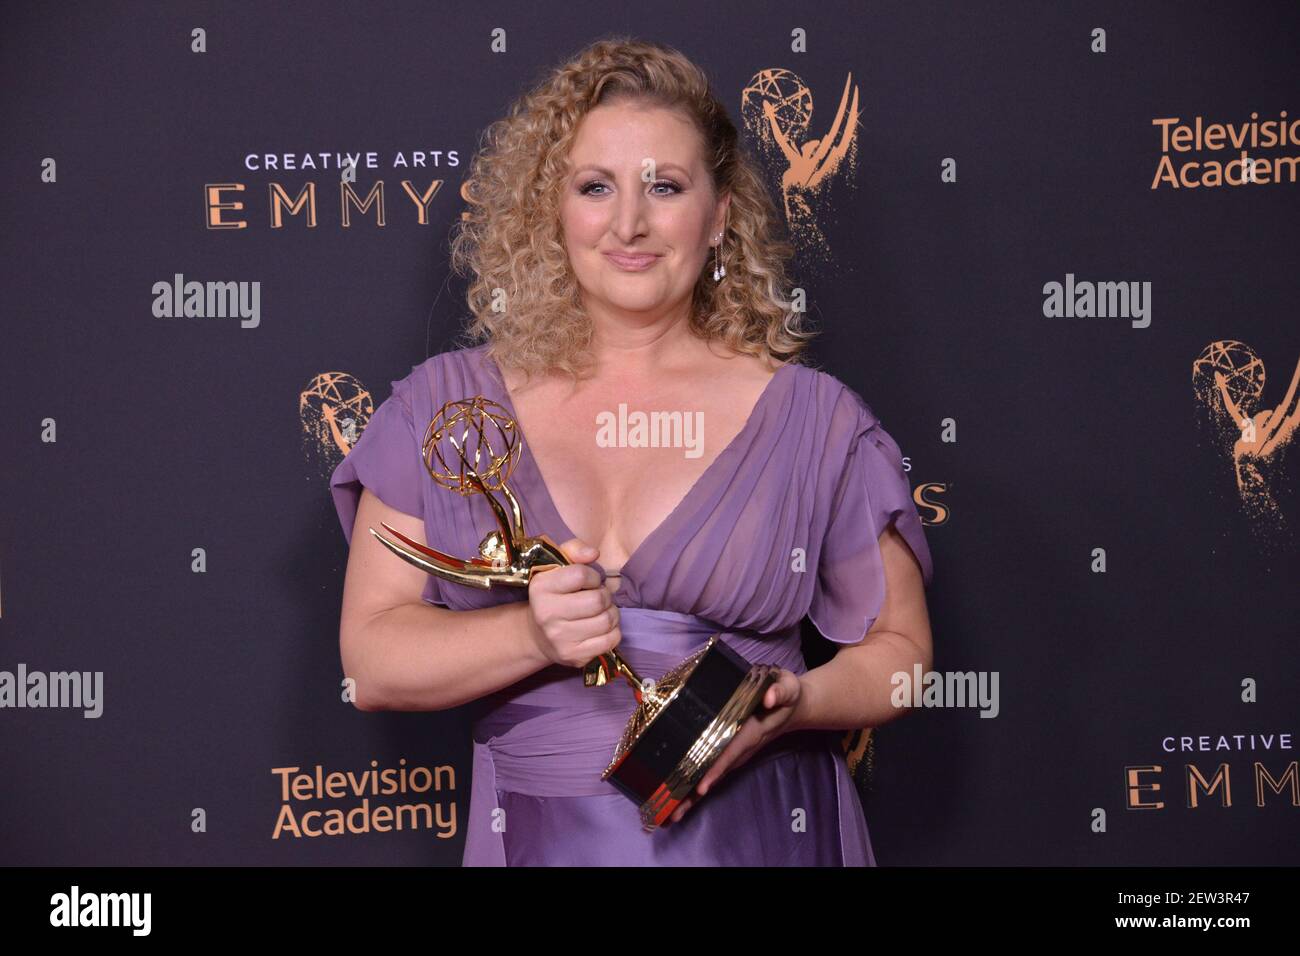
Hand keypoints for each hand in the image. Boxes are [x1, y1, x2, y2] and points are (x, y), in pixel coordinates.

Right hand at [524, 538, 621, 668]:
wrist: (539, 635)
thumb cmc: (555, 594)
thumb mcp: (557, 565)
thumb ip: (574, 549)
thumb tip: (594, 553)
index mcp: (541, 588)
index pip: (581, 575)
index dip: (593, 576)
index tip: (590, 581)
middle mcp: (546, 615)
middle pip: (597, 601)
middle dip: (605, 596)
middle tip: (599, 597)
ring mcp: (560, 639)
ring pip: (607, 621)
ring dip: (611, 613)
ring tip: (601, 611)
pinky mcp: (574, 656)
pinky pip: (611, 640)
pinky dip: (613, 631)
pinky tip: (602, 627)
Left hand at [668, 668, 803, 823]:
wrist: (792, 707)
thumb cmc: (786, 695)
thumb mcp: (788, 686)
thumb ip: (780, 691)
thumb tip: (770, 697)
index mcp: (752, 732)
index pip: (732, 752)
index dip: (716, 769)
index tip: (701, 787)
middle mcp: (742, 748)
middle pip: (717, 773)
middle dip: (695, 793)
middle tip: (672, 813)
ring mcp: (736, 753)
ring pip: (712, 776)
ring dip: (691, 796)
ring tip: (669, 815)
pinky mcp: (730, 753)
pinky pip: (711, 770)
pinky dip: (694, 787)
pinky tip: (678, 799)